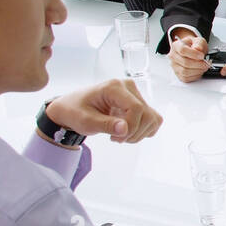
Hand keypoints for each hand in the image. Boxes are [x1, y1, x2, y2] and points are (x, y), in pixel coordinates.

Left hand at [44, 78, 162, 143]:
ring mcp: (135, 95)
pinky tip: (127, 131)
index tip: (116, 138)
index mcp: (114, 87)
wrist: (72, 108)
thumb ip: (106, 125)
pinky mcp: (139, 104)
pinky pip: (153, 120)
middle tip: (116, 138)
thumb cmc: (75, 111)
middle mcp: (128, 88)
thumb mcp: (85, 121)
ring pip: (153, 119)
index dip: (131, 127)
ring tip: (120, 135)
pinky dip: (143, 131)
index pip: (136, 108)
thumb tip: (124, 129)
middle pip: (147, 115)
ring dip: (139, 133)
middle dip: (134, 132)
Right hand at [169, 31, 208, 82]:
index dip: (194, 54)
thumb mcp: (199, 41)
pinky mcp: (178, 74)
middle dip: (199, 64)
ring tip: (204, 66)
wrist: (193, 51)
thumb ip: (199, 44)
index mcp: (176, 46)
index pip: (182, 50)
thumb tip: (198, 49)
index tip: (202, 56)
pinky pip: (186, 78)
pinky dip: (195, 75)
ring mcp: (175, 66)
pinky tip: (199, 70)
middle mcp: (173, 56)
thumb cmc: (194, 46)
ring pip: (185, 72)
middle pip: (185, 63)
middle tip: (207, 63)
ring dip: (198, 71)